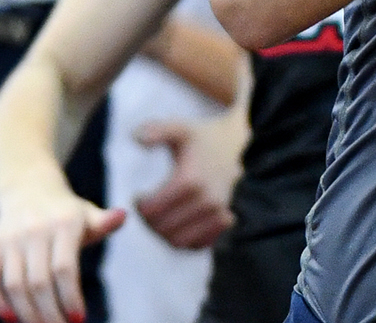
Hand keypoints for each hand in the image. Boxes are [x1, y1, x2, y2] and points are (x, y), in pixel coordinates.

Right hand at [0, 186, 125, 322]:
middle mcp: (34, 230)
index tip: (79, 320)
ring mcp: (10, 239)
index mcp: (63, 223)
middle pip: (39, 282)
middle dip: (50, 313)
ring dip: (26, 313)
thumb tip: (123, 216)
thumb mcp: (88, 213)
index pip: (64, 268)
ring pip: (14, 284)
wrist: (29, 188)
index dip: (70, 297)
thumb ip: (105, 221)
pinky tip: (10, 319)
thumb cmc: (67, 212)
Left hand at [133, 117, 239, 249]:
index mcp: (190, 180)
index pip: (152, 210)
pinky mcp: (226, 223)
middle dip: (149, 220)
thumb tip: (135, 137)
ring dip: (164, 233)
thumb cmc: (205, 139)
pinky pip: (198, 244)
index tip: (139, 196)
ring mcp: (218, 214)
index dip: (139, 205)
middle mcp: (206, 201)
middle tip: (148, 208)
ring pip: (178, 241)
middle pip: (162, 228)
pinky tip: (179, 224)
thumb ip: (157, 131)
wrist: (240, 146)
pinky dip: (184, 239)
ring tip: (162, 217)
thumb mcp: (181, 129)